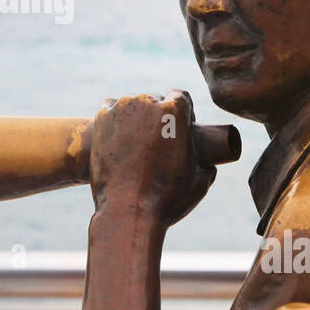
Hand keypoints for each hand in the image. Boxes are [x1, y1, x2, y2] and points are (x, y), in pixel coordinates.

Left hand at [89, 89, 216, 227]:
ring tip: (137, 142)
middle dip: (158, 116)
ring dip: (137, 117)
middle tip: (157, 139)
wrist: (128, 211)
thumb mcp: (200, 180)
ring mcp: (121, 108)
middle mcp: (148, 102)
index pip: (181, 98)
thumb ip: (207, 164)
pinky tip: (118, 137)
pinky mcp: (101, 119)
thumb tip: (209, 162)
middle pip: (156, 101)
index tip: (180, 128)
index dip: (183, 112)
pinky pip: (110, 109)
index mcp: (174, 110)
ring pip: (133, 105)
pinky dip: (115, 119)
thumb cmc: (168, 197)